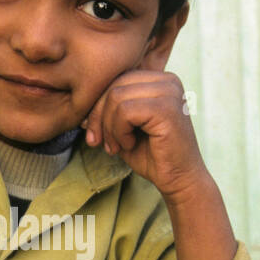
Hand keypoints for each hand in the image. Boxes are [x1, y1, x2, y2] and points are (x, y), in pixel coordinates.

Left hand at [81, 69, 209, 201]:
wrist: (179, 180)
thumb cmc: (152, 155)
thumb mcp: (123, 127)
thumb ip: (108, 110)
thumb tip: (80, 101)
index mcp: (159, 80)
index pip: (116, 79)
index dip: (98, 105)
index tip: (92, 132)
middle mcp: (167, 81)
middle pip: (114, 85)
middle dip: (98, 116)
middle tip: (98, 141)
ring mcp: (169, 92)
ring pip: (116, 96)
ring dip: (109, 127)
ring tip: (117, 146)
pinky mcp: (167, 108)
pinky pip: (125, 111)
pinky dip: (119, 132)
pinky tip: (129, 144)